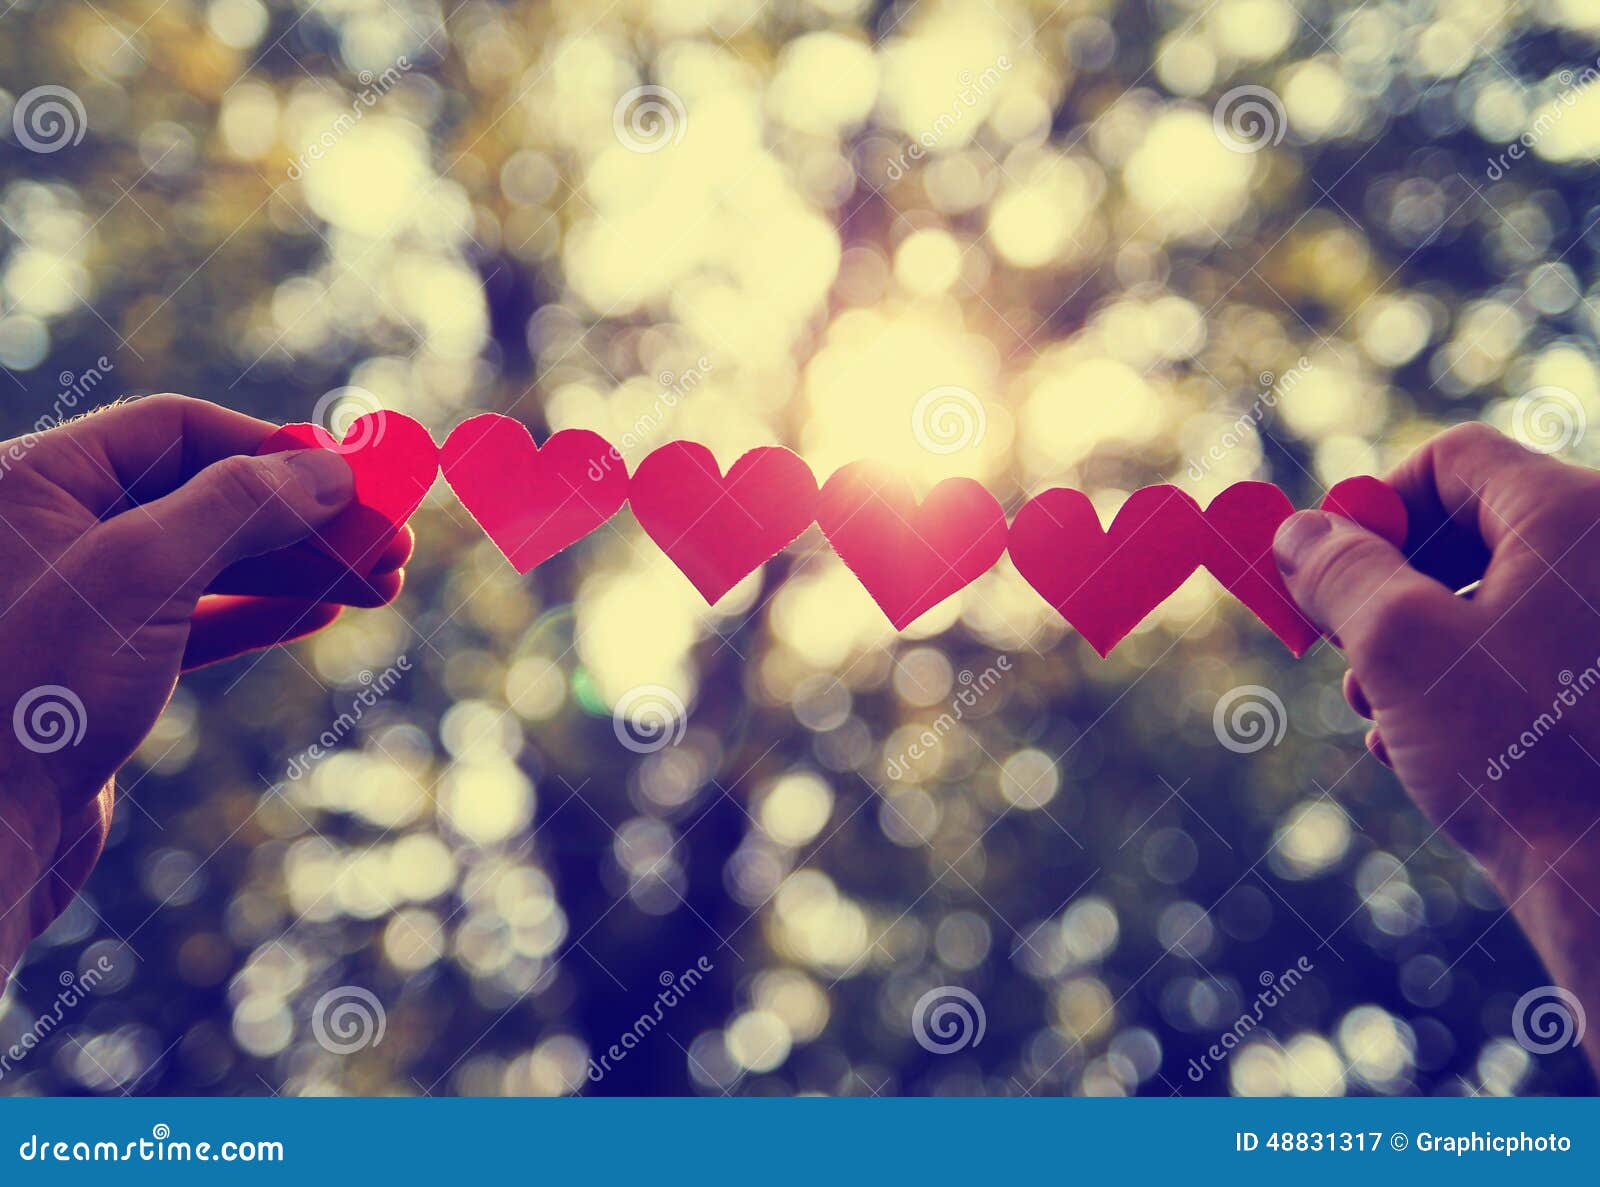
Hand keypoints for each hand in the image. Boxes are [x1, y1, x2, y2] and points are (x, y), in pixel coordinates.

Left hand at [0, 394, 410, 982]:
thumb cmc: (32, 691)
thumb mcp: (142, 572)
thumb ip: (239, 506)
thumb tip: (328, 468)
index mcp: (37, 481)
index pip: (177, 430)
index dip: (271, 448)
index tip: (353, 477)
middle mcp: (55, 529)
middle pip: (206, 495)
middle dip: (304, 516)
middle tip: (390, 538)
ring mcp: (82, 602)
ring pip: (211, 561)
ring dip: (300, 566)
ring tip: (381, 580)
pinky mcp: (104, 669)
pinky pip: (199, 620)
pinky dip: (264, 613)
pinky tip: (326, 610)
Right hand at [1274, 423, 1599, 1068]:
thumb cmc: (1522, 754)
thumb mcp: (1399, 645)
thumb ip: (1341, 572)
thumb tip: (1300, 531)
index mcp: (1576, 515)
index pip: (1453, 462)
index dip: (1373, 506)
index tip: (1322, 569)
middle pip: (1475, 532)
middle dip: (1389, 588)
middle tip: (1341, 647)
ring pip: (1498, 602)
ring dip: (1418, 647)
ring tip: (1376, 711)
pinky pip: (1534, 657)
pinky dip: (1469, 686)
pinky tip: (1422, 748)